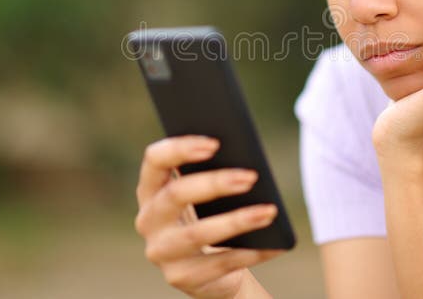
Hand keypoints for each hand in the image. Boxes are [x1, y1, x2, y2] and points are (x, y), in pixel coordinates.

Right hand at [134, 135, 282, 298]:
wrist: (210, 270)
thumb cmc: (208, 217)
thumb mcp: (204, 194)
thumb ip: (211, 172)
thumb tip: (244, 161)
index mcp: (151, 189)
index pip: (155, 160)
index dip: (180, 149)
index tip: (215, 143)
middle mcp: (149, 220)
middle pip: (176, 195)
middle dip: (215, 183)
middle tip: (251, 177)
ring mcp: (161, 252)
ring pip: (198, 233)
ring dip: (238, 221)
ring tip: (268, 211)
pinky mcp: (181, 277)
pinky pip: (220, 263)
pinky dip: (250, 252)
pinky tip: (273, 244)